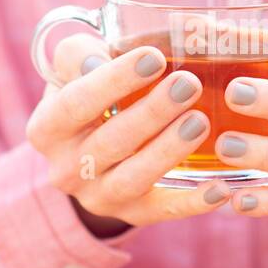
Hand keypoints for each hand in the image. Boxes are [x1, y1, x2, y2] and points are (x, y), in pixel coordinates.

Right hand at [25, 34, 231, 237]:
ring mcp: (97, 197)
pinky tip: (221, 187)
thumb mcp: (74, 68)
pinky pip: (163, 211)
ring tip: (201, 121)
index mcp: (46, 129)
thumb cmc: (90, 89)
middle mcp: (66, 169)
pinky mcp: (132, 214)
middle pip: (110, 142)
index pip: (76, 103)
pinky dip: (193, 202)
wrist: (91, 145)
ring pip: (133, 178)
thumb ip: (79, 53)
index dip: (114, 81)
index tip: (153, 57)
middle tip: (188, 84)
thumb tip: (99, 60)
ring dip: (168, 151)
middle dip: (152, 113)